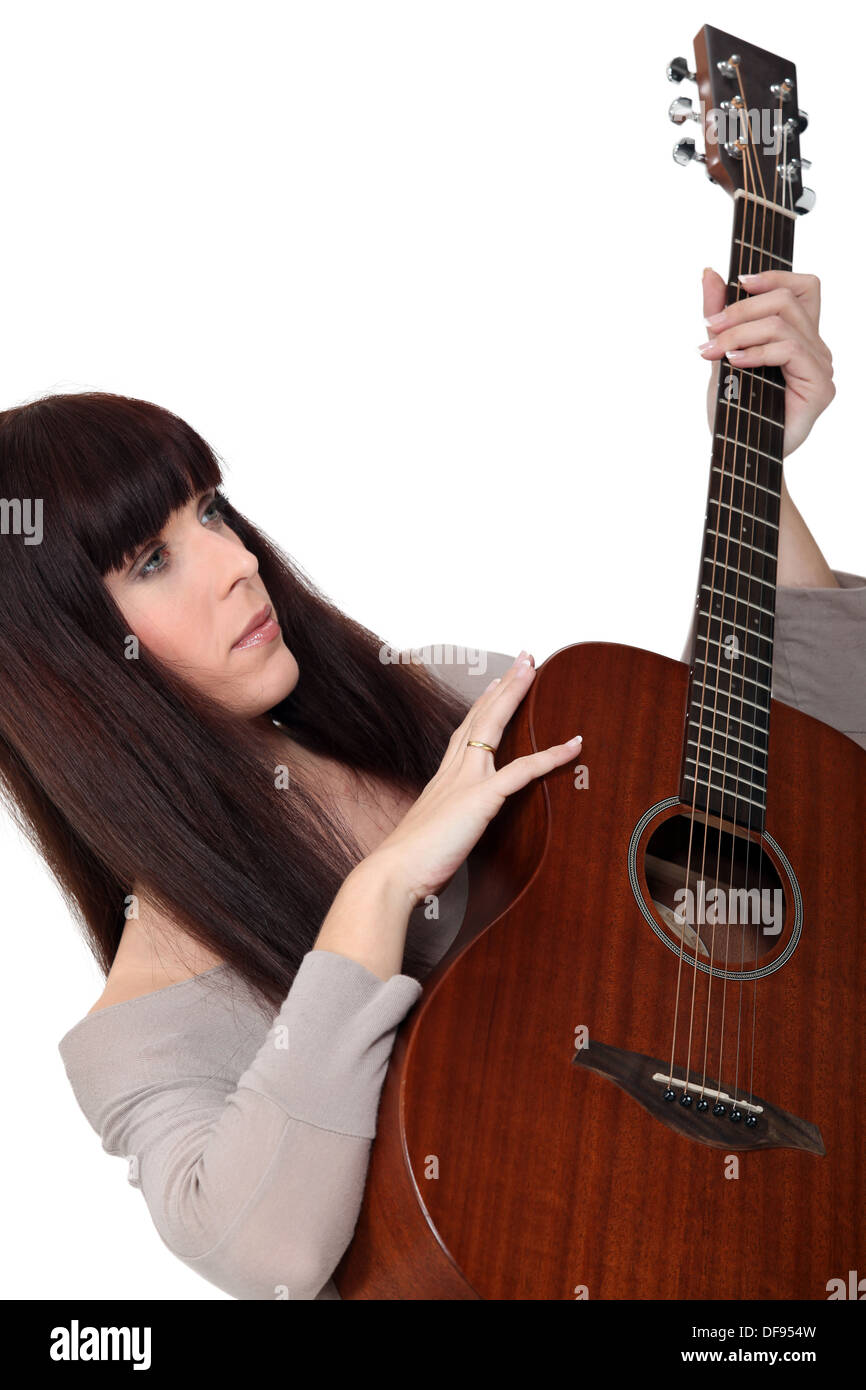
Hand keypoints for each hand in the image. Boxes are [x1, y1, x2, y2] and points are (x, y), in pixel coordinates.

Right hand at [367, 652, 581, 908]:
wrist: (393, 872)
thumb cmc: (409, 861)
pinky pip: (523, 770)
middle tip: (523, 660)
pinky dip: (551, 756)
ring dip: (515, 695)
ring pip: (494, 726)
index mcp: (442, 779)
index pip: (464, 731)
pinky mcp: (481, 798)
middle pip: (481, 716)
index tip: (494, 685)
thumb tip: (449, 833)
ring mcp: (467, 781)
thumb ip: (444, 825)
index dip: (481, 706)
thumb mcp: (430, 834)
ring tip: (533, 670)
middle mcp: (453, 771)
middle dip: (503, 686)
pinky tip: (573, 745)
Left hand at [698, 267, 834, 456]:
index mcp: (799, 335)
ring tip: (712, 352)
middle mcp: (815, 346)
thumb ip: (719, 315)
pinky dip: (756, 352)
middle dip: (741, 309)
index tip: (737, 283)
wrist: (738, 454)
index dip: (774, 276)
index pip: (803, 287)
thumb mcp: (720, 354)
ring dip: (740, 333)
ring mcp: (821, 365)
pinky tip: (734, 362)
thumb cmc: (734, 408)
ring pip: (783, 323)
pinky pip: (789, 350)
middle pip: (786, 299)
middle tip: (708, 328)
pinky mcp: (821, 386)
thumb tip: (708, 272)